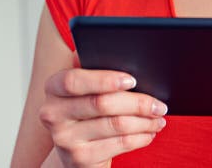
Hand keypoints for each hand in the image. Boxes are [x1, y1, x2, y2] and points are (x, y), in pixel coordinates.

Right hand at [38, 58, 167, 167]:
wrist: (76, 149)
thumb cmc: (87, 109)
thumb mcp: (86, 87)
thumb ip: (95, 68)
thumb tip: (124, 53)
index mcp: (53, 87)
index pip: (74, 80)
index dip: (104, 80)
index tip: (132, 80)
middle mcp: (52, 113)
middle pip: (101, 104)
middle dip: (137, 103)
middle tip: (159, 104)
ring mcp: (64, 139)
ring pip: (115, 125)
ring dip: (144, 121)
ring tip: (158, 117)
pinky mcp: (80, 158)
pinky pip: (119, 144)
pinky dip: (140, 138)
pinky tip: (149, 132)